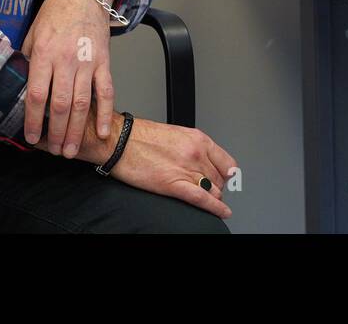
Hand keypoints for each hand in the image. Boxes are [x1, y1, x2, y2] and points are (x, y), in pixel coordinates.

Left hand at [21, 0, 114, 156]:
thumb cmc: (55, 14)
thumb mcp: (32, 35)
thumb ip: (27, 62)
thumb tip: (19, 89)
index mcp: (44, 54)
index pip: (37, 95)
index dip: (33, 120)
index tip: (31, 137)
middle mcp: (66, 60)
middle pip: (60, 105)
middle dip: (56, 133)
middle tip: (54, 151)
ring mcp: (87, 62)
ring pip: (82, 103)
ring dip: (76, 130)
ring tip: (70, 149)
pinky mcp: (104, 61)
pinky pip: (106, 91)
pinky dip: (105, 113)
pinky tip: (100, 131)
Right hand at [95, 115, 237, 219]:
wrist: (120, 141)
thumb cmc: (141, 138)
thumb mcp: (176, 135)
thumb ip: (193, 148)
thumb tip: (202, 161)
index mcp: (198, 139)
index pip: (227, 162)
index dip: (227, 175)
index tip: (226, 180)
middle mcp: (196, 153)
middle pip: (220, 178)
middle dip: (218, 187)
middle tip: (211, 190)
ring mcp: (187, 169)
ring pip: (214, 190)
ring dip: (213, 197)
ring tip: (208, 200)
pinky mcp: (174, 185)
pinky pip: (203, 199)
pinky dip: (215, 208)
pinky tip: (222, 213)